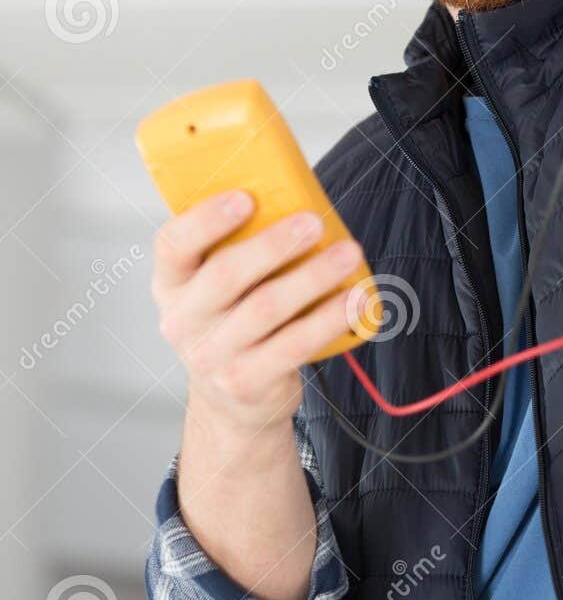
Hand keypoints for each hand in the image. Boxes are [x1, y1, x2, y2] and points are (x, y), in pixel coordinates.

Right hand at [151, 190, 367, 432]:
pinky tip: (354, 300)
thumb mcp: (217, 289)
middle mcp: (182, 321)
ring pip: (266, 308)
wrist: (231, 401)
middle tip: (314, 222)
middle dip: (274, 244)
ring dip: (312, 277)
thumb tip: (295, 202)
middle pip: (225, 274)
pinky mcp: (245, 381)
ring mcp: (211, 356)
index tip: (246, 197)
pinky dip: (328, 319)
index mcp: (171, 284)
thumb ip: (238, 250)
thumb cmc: (233, 323)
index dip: (206, 219)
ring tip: (347, 254)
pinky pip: (294, 344)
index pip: (173, 245)